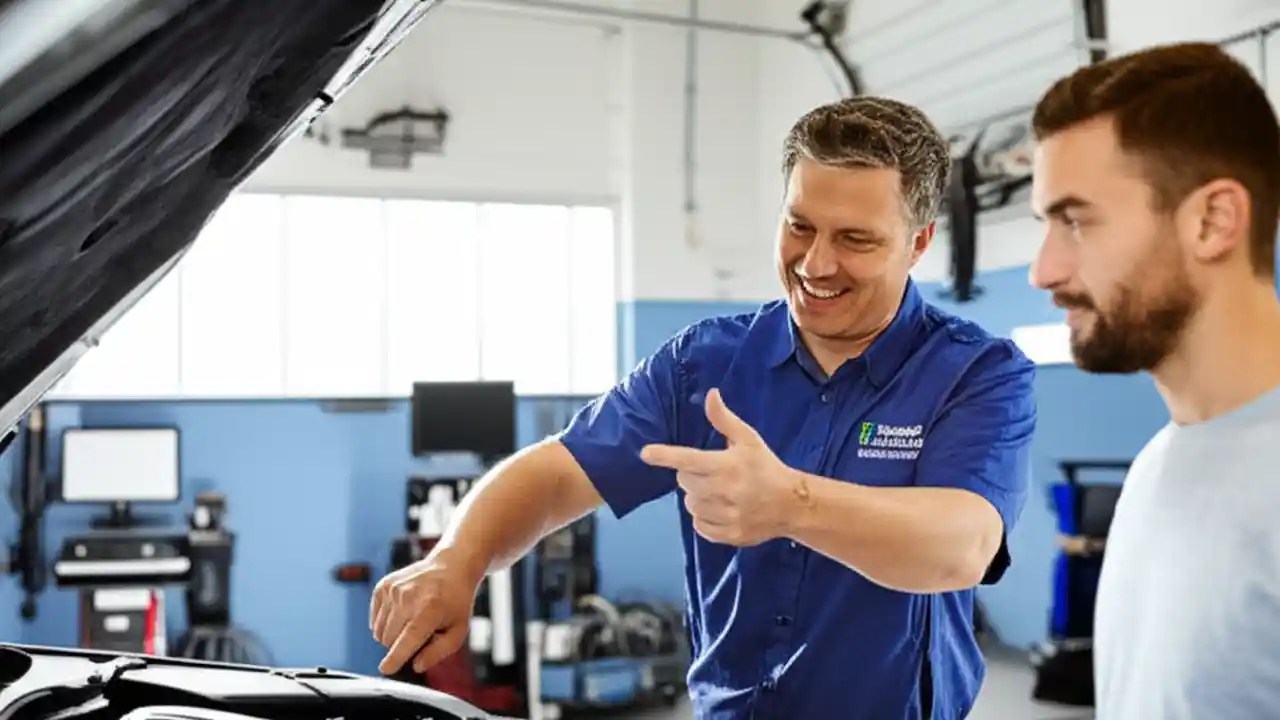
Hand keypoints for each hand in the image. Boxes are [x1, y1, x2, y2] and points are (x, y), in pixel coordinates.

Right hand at [369, 547, 483, 675]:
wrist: (450, 567)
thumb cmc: (455, 602)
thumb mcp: (458, 630)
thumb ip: (439, 652)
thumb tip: (416, 666)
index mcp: (430, 610)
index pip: (407, 639)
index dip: (396, 657)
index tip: (386, 669)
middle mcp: (408, 598)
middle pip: (389, 640)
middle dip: (400, 646)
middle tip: (419, 633)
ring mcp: (393, 590)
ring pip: (379, 632)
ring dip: (392, 635)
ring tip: (412, 620)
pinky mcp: (383, 586)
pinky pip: (374, 619)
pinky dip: (385, 623)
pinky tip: (402, 613)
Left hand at [640, 388, 802, 545]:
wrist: (792, 504)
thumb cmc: (766, 467)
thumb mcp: (748, 439)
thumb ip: (724, 419)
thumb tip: (711, 394)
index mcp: (728, 465)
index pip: (688, 459)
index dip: (665, 456)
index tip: (645, 453)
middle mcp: (726, 491)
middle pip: (684, 482)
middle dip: (691, 475)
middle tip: (710, 472)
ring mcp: (728, 516)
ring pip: (690, 505)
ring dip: (697, 497)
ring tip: (717, 491)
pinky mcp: (731, 535)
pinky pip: (699, 526)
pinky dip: (704, 518)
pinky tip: (720, 508)